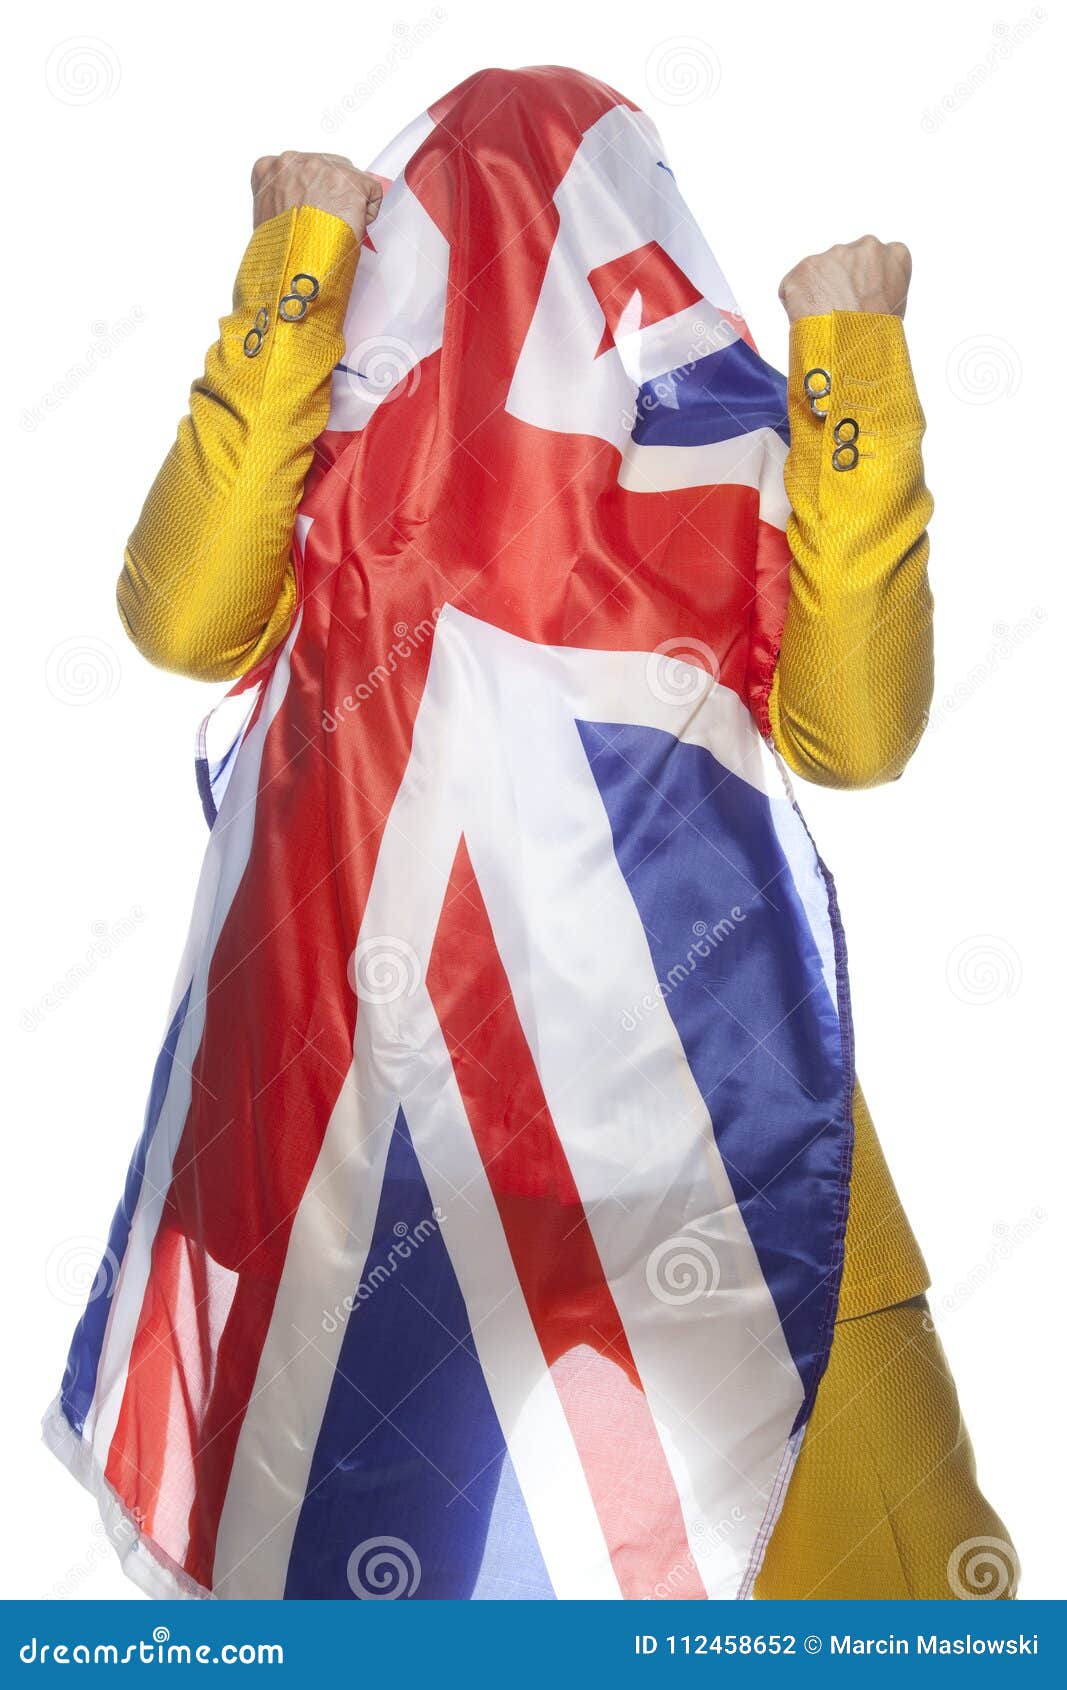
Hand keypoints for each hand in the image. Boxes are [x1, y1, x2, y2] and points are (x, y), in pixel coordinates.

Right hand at [251, 152, 381, 240]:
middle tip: (328, 223)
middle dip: (333, 193)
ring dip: (349, 202)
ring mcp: (323, 167)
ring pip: (350, 178)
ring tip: (336, 228)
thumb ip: (284, 200)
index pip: (299, 169)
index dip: (312, 192)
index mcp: (269, 169)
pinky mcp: (350, 180)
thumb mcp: (267, 219)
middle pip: (328, 167)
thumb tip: (301, 206)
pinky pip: (373, 192)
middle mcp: (294, 161)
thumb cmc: (281, 251)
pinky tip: (350, 229)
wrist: (293, 267)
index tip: (314, 210)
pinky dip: (368, 213)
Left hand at [778, 235, 911, 323]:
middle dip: (839, 283)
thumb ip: (880, 289)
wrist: (852, 346)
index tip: (859, 300)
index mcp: (894, 255)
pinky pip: (794, 286)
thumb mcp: (896, 308)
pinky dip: (796, 303)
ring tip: (825, 321)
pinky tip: (808, 320)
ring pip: (819, 272)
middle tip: (839, 312)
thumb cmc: (876, 336)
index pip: (877, 261)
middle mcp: (866, 247)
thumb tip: (864, 297)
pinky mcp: (805, 267)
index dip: (864, 284)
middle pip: (846, 263)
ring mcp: (834, 254)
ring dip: (818, 292)